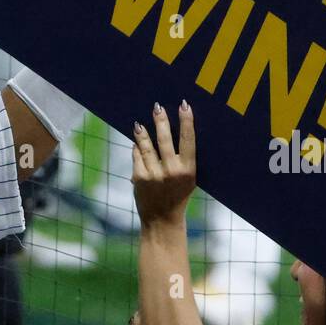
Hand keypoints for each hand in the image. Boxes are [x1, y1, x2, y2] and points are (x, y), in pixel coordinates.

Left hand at [131, 101, 196, 229]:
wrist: (162, 220)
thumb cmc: (178, 194)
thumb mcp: (188, 178)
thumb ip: (183, 159)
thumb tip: (176, 129)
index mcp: (188, 170)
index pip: (189, 140)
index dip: (187, 121)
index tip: (184, 105)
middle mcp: (172, 171)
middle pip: (165, 139)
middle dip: (161, 120)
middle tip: (157, 107)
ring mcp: (154, 174)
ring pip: (147, 145)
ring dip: (143, 132)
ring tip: (139, 123)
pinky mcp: (139, 177)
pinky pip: (137, 155)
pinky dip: (137, 147)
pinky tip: (136, 140)